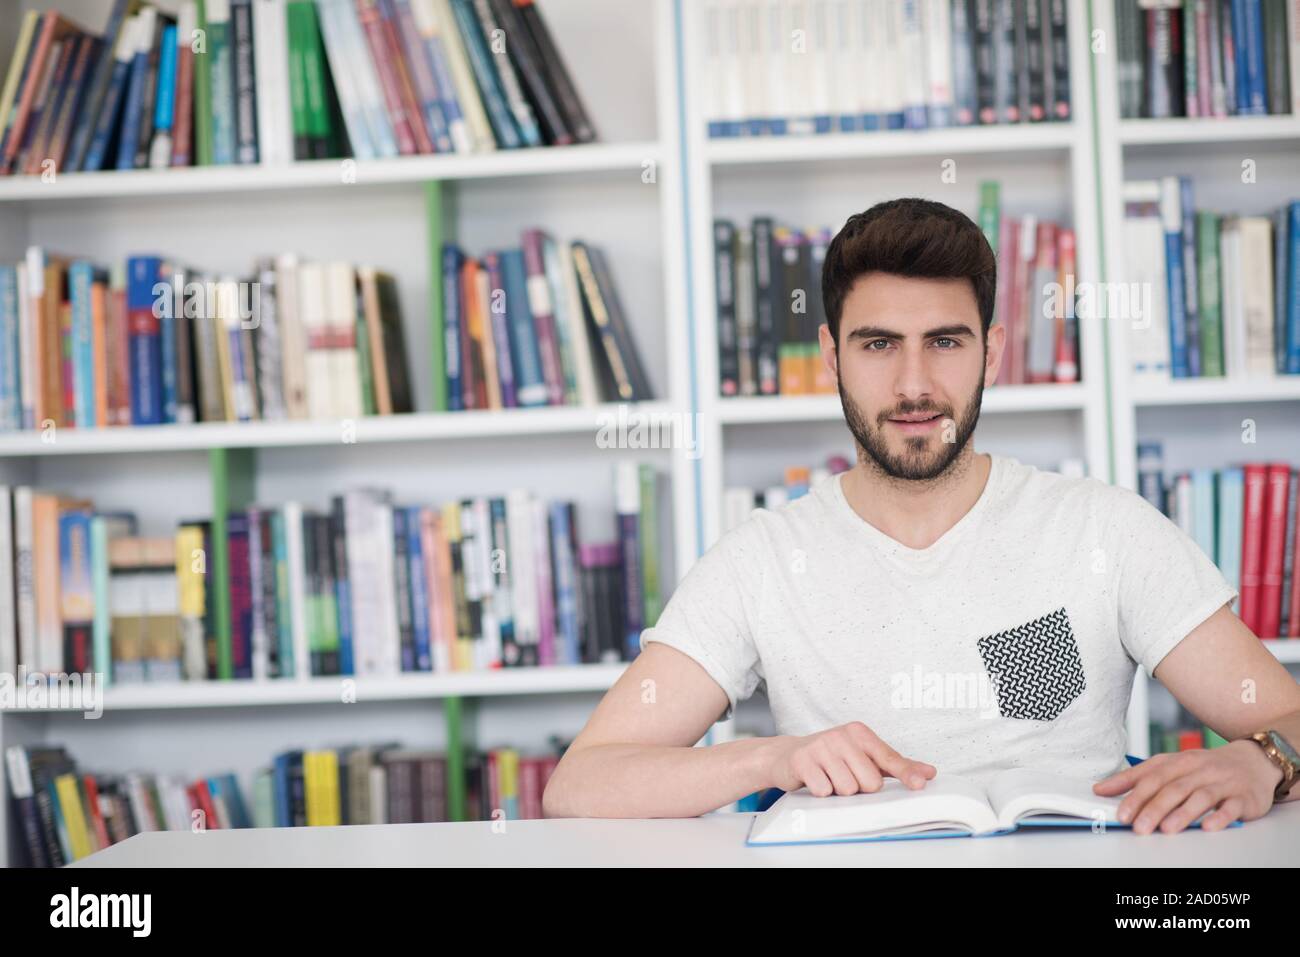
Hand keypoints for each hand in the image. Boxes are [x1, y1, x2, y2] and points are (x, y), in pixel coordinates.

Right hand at [763, 721, 936, 796]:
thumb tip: (927, 772)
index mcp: (860, 733)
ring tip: (829, 777)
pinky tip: (816, 779)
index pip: (889, 758)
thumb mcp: (863, 755)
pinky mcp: (803, 760)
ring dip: (839, 791)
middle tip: (845, 775)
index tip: (920, 784)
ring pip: (848, 789)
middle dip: (860, 787)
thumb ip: (895, 764)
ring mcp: (821, 746)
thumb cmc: (831, 756)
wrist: (787, 754)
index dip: (906, 773)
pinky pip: (825, 790)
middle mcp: (842, 736)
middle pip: (870, 782)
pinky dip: (821, 791)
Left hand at [1092, 742, 1282, 834]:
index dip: (1133, 792)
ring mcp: (1222, 783)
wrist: (1253, 761)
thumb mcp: (1172, 766)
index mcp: (1178, 761)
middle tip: (1137, 825)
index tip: (1118, 810)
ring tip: (1165, 829)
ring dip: (1182, 814)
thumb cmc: (1205, 767)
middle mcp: (1198, 770)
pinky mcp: (1243, 798)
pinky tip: (1208, 827)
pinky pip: (1231, 807)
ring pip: (1200, 797)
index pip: (1151, 775)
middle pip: (1173, 788)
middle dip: (1153, 807)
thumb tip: (1102, 788)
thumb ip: (1139, 777)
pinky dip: (1220, 817)